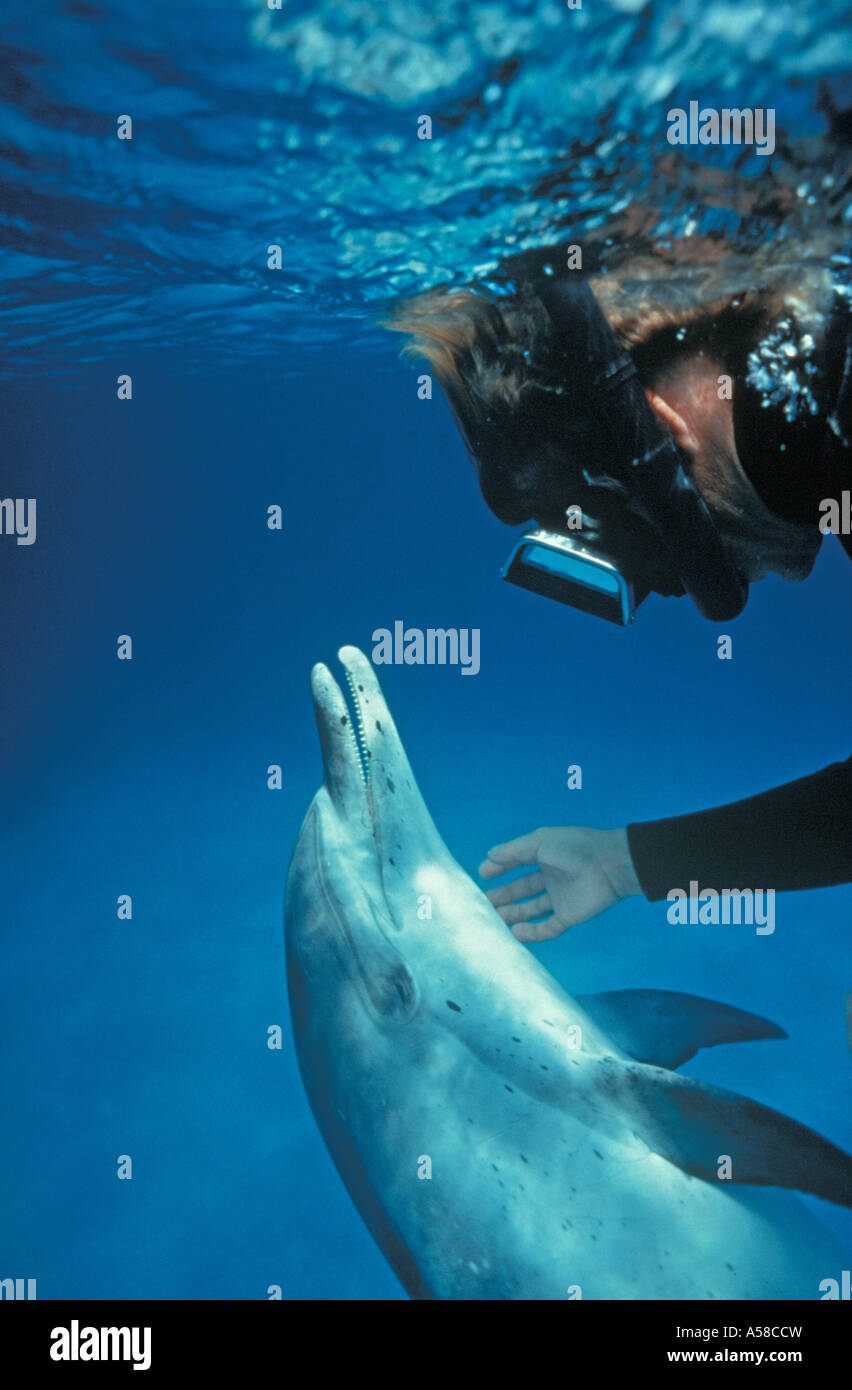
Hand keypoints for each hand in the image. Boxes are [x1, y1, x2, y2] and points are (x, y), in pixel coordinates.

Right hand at [479, 826, 640, 941]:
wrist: (610, 865)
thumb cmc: (576, 847)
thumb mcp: (540, 842)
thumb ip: (514, 850)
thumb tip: (489, 855)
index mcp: (547, 856)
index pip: (518, 863)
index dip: (501, 868)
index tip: (483, 874)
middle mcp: (552, 877)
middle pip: (523, 889)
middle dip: (504, 895)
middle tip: (484, 902)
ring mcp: (561, 898)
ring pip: (532, 910)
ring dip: (513, 914)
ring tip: (494, 918)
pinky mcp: (569, 916)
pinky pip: (547, 928)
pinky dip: (531, 933)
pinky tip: (515, 932)